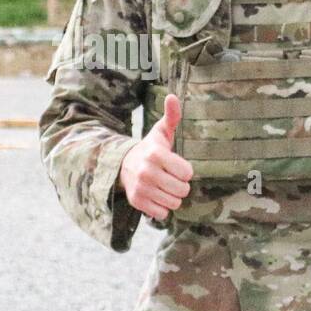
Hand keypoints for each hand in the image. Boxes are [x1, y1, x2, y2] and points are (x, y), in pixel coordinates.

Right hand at [117, 93, 192, 221]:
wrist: (123, 165)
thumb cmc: (150, 149)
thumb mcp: (161, 132)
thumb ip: (171, 116)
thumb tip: (173, 96)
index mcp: (155, 154)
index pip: (187, 173)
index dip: (186, 171)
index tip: (177, 166)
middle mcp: (146, 172)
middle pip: (182, 190)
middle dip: (180, 186)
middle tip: (171, 178)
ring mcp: (140, 188)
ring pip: (173, 203)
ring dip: (172, 197)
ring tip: (164, 187)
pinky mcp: (136, 202)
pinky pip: (162, 214)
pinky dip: (162, 208)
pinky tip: (156, 196)